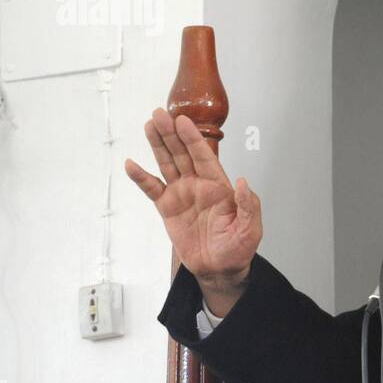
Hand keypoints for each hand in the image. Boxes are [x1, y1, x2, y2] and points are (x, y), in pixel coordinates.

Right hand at [125, 108, 261, 310]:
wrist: (220, 268)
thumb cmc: (238, 247)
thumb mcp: (250, 228)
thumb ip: (248, 205)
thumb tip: (244, 182)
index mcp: (219, 186)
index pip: (204, 156)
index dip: (193, 138)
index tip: (183, 120)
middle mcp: (199, 185)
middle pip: (182, 154)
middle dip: (171, 134)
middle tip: (159, 113)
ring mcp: (182, 194)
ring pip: (167, 164)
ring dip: (157, 145)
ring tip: (148, 125)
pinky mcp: (168, 208)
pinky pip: (152, 189)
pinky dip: (142, 178)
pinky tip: (131, 165)